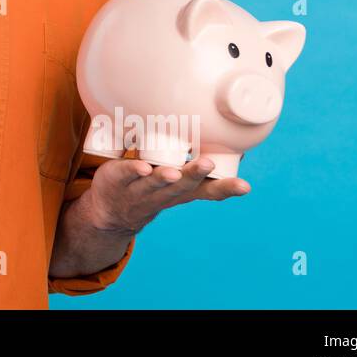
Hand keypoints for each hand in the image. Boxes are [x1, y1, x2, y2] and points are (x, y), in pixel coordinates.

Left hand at [77, 156, 250, 235]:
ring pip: (154, 183)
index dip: (226, 188)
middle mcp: (164, 192)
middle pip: (181, 185)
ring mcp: (140, 189)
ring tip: (173, 172)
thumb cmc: (152, 187)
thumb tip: (232, 144)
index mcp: (183, 191)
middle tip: (208, 165)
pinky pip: (125, 175)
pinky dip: (133, 170)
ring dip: (164, 177)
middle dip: (194, 175)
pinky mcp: (118, 180)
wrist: (112, 212)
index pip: (208, 191)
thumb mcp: (179, 182)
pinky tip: (141, 167)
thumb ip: (200, 166)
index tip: (245, 186)